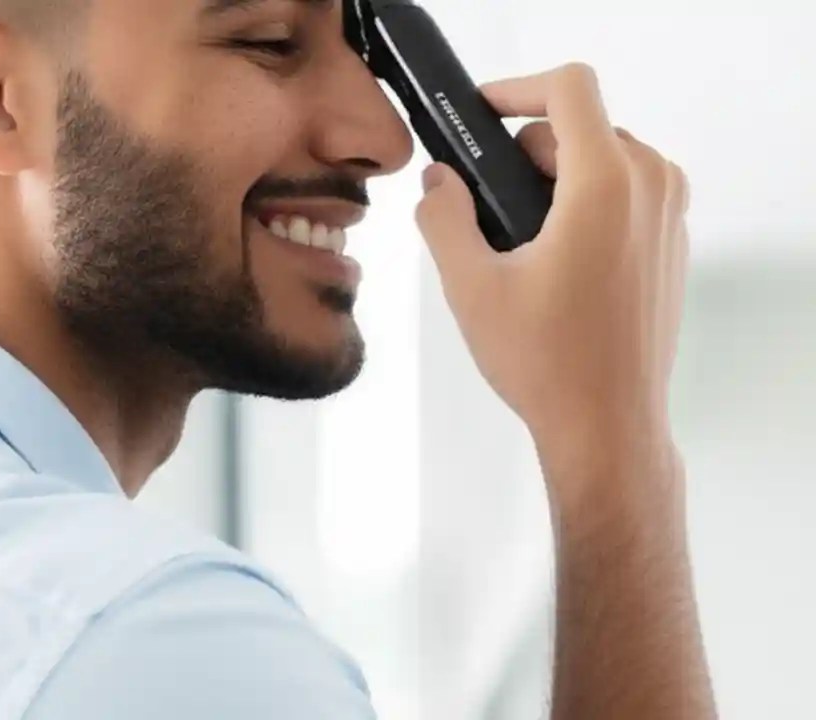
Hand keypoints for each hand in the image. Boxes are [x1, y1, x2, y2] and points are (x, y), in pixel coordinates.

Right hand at [415, 63, 689, 479]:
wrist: (608, 426)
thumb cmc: (544, 361)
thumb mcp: (470, 285)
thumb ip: (443, 217)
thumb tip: (438, 181)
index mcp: (605, 184)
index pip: (569, 89)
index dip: (515, 90)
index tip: (478, 118)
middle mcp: (651, 186)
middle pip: (580, 126)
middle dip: (523, 152)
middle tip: (480, 203)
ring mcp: (670, 215)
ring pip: (604, 157)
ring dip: (553, 179)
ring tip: (513, 238)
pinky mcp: (673, 243)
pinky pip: (625, 192)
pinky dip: (584, 203)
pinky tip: (550, 260)